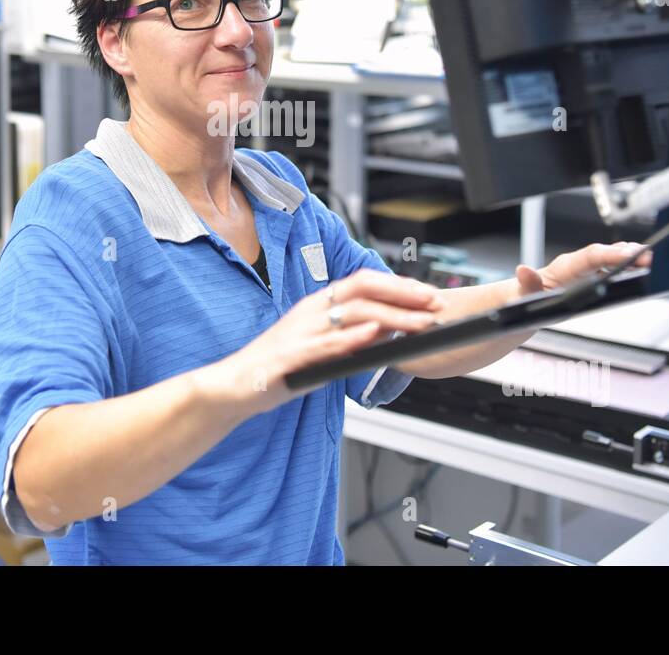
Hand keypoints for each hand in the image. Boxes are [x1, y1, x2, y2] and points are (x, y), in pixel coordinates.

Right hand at [205, 269, 445, 416]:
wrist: (234, 386)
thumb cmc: (278, 368)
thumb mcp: (320, 348)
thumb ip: (350, 337)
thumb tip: (388, 332)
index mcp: (318, 305)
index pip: (363, 282)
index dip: (398, 285)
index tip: (428, 294)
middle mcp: (311, 311)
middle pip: (363, 289)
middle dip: (403, 294)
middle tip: (434, 304)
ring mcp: (301, 331)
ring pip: (353, 313)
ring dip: (392, 316)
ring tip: (419, 323)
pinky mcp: (292, 355)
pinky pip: (327, 342)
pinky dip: (353, 336)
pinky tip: (376, 335)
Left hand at [512, 241, 652, 297]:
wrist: (524, 300)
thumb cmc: (525, 297)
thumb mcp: (523, 295)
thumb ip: (526, 284)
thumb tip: (523, 270)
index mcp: (564, 267)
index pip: (591, 256)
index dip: (611, 254)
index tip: (629, 254)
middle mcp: (578, 263)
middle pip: (606, 253)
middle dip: (628, 253)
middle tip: (650, 257)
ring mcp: (586, 269)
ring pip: (612, 258)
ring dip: (632, 258)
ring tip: (653, 261)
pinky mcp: (592, 276)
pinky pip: (613, 267)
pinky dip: (629, 266)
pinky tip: (644, 269)